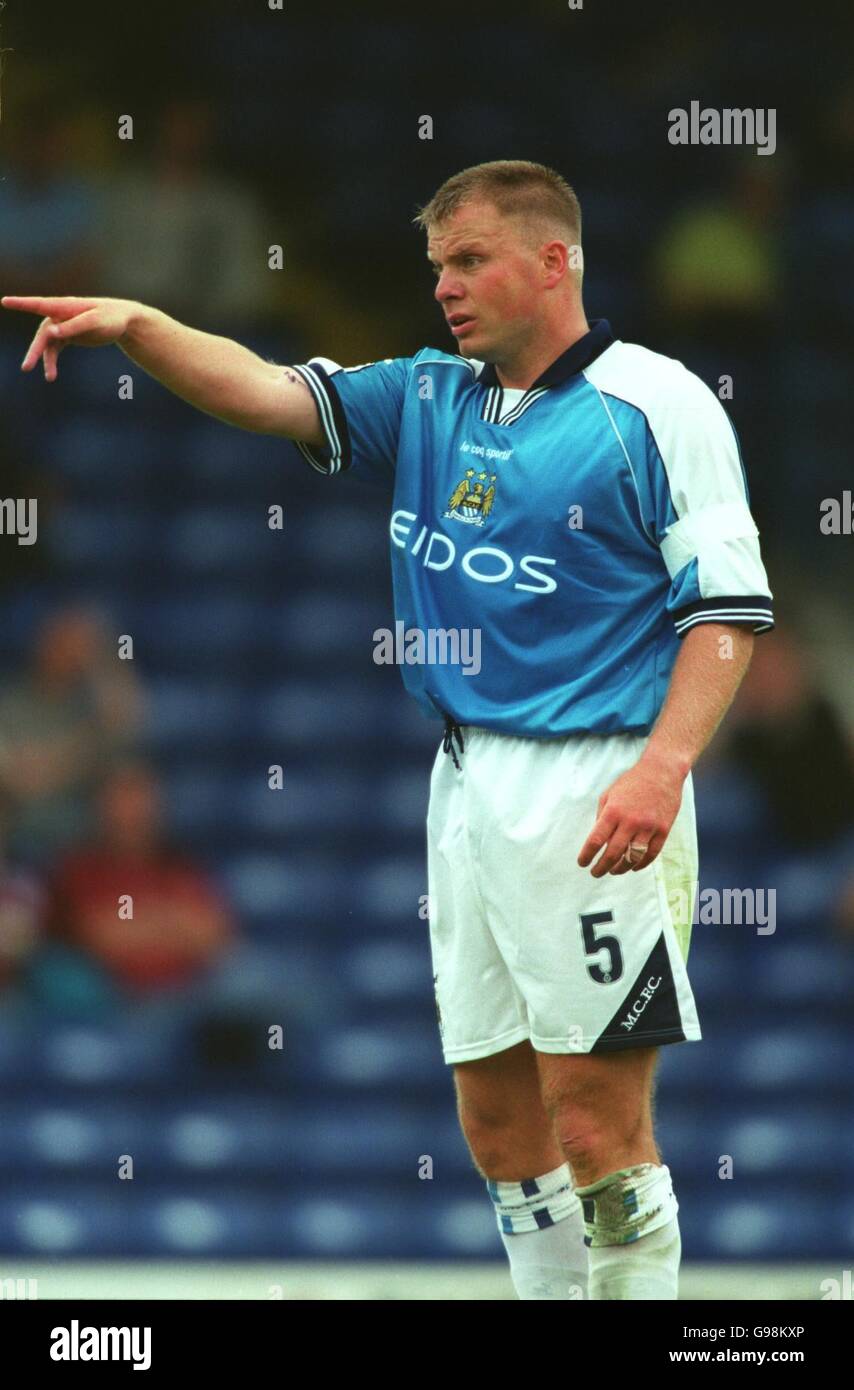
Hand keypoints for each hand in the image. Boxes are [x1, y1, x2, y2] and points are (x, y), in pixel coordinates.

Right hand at [1, 295, 137, 381]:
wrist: (123, 321)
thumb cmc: (109, 317)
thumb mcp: (94, 322)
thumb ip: (72, 327)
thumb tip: (50, 332)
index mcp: (64, 306)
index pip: (39, 304)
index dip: (21, 304)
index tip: (4, 302)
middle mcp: (59, 315)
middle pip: (43, 334)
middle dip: (35, 351)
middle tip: (26, 367)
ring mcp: (63, 326)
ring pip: (48, 344)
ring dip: (45, 360)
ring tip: (49, 378)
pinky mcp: (68, 336)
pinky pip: (55, 350)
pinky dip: (52, 362)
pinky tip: (51, 376)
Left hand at [577, 752, 686, 876]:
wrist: (662, 772)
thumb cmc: (632, 782)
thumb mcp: (609, 794)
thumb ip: (602, 816)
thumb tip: (598, 840)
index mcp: (613, 811)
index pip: (596, 840)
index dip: (587, 855)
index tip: (582, 863)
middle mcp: (630, 821)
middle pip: (613, 854)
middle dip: (602, 867)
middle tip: (596, 873)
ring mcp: (648, 827)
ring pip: (632, 858)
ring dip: (621, 869)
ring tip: (614, 871)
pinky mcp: (663, 830)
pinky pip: (651, 854)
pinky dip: (641, 864)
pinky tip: (633, 867)